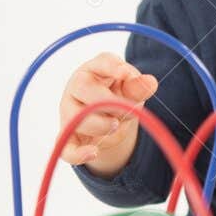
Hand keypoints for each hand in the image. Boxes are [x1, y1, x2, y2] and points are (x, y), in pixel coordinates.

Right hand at [58, 52, 158, 172]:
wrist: (106, 118)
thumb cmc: (117, 96)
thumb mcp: (130, 91)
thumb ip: (138, 87)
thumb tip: (150, 82)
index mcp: (93, 70)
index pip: (101, 62)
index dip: (112, 67)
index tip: (125, 73)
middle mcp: (76, 88)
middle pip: (83, 88)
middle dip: (109, 101)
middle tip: (127, 110)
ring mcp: (69, 112)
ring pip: (75, 118)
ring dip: (100, 124)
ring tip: (116, 125)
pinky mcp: (67, 136)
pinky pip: (65, 148)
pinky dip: (78, 153)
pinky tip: (94, 152)